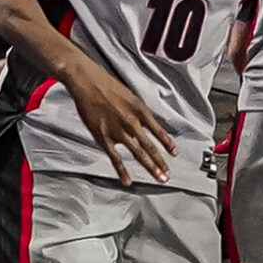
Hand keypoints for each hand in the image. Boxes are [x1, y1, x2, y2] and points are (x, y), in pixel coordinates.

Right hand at [67, 65, 174, 183]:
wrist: (87, 82)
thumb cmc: (107, 86)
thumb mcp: (130, 96)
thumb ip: (139, 112)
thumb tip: (148, 125)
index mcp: (140, 111)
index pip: (159, 131)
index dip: (168, 143)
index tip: (175, 154)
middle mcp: (132, 122)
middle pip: (150, 147)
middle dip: (161, 162)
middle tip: (168, 175)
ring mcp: (118, 131)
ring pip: (138, 154)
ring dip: (150, 168)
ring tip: (159, 178)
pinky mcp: (103, 137)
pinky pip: (115, 158)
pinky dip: (122, 171)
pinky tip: (127, 181)